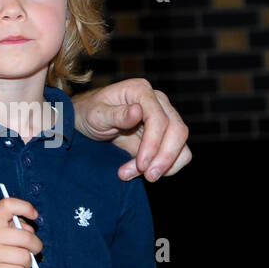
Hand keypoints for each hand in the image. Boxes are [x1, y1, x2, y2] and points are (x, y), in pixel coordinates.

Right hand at [0, 198, 41, 267]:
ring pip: (26, 257)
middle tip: (33, 249)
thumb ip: (10, 226)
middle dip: (36, 245)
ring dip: (28, 262)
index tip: (34, 215)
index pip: (8, 205)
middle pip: (26, 237)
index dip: (25, 207)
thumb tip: (30, 231)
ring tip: (18, 262)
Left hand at [73, 79, 191, 181]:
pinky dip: (165, 168)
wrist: (87, 120)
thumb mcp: (96, 114)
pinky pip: (178, 154)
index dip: (153, 143)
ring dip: (164, 166)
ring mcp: (165, 118)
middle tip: (148, 176)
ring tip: (131, 174)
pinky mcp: (165, 136)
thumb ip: (116, 114)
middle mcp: (158, 102)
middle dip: (164, 157)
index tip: (141, 164)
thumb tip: (138, 111)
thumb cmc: (89, 112)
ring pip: (181, 145)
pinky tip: (140, 172)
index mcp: (141, 90)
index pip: (158, 118)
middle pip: (177, 131)